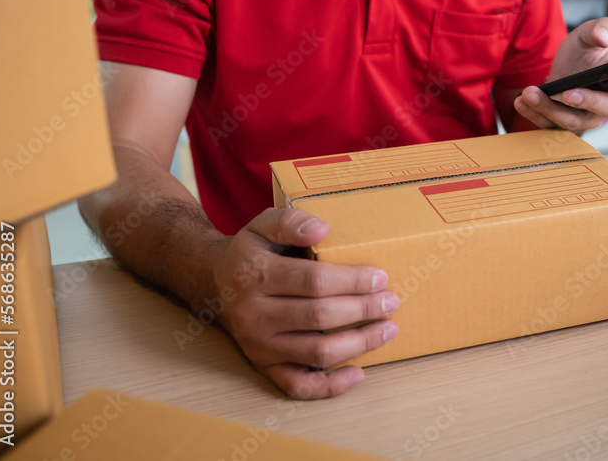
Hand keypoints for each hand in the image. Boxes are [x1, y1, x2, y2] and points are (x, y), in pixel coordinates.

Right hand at [213, 207, 398, 398]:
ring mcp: (258, 345)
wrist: (216, 284)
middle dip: (363, 309)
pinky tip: (358, 373)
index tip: (380, 278)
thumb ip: (291, 221)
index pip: (313, 281)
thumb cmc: (251, 252)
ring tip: (388, 329)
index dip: (352, 281)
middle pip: (319, 316)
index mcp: (254, 275)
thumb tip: (322, 229)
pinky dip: (331, 387)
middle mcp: (253, 314)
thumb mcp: (263, 224)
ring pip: (316, 353)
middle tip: (391, 301)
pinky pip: (297, 386)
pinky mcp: (263, 365)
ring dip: (359, 344)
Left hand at [513, 17, 607, 133]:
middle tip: (568, 93)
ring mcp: (588, 117)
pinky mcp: (565, 125)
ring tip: (531, 93)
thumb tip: (604, 37)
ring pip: (574, 121)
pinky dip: (534, 113)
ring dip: (550, 108)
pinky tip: (522, 100)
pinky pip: (551, 126)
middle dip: (588, 101)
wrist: (557, 70)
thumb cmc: (581, 55)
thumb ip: (600, 28)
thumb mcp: (587, 34)